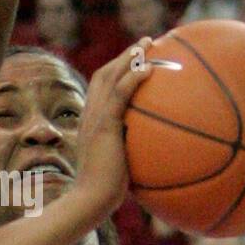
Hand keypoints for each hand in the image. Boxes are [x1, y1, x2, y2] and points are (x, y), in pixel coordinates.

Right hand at [73, 39, 151, 221]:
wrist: (90, 201)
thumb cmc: (104, 194)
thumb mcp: (119, 168)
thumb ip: (130, 155)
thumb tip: (155, 158)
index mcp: (91, 123)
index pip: (101, 88)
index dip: (117, 70)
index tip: (136, 60)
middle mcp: (90, 115)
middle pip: (104, 74)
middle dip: (125, 55)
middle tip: (146, 42)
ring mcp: (94, 119)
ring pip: (110, 77)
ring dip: (130, 57)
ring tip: (149, 43)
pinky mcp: (103, 126)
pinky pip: (119, 95)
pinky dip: (132, 78)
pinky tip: (149, 68)